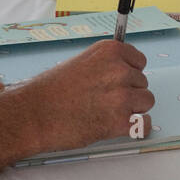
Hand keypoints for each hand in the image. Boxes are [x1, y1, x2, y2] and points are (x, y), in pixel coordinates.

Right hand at [16, 40, 153, 153]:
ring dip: (132, 109)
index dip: (128, 74)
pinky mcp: (120, 122)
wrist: (33, 115)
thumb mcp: (81, 63)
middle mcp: (119, 70)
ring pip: (146, 102)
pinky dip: (135, 128)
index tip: (116, 82)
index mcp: (110, 51)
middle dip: (128, 92)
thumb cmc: (50, 91)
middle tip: (104, 101)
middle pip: (143, 83)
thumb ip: (106, 65)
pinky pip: (143, 124)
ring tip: (107, 113)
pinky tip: (119, 127)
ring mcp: (121, 96)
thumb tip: (124, 72)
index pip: (139, 61)